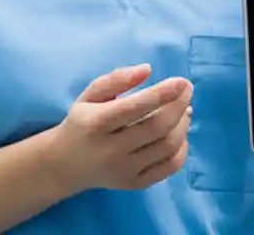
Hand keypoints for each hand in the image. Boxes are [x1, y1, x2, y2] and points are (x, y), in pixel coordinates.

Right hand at [48, 64, 192, 193]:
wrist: (66, 164)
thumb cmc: (82, 122)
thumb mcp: (90, 95)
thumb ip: (117, 79)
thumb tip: (147, 69)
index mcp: (96, 124)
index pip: (134, 108)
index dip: (162, 93)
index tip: (182, 81)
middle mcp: (110, 151)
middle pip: (157, 128)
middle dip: (178, 105)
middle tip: (187, 89)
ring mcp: (123, 171)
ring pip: (167, 147)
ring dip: (183, 124)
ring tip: (184, 108)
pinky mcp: (134, 184)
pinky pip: (169, 167)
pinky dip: (182, 147)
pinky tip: (179, 132)